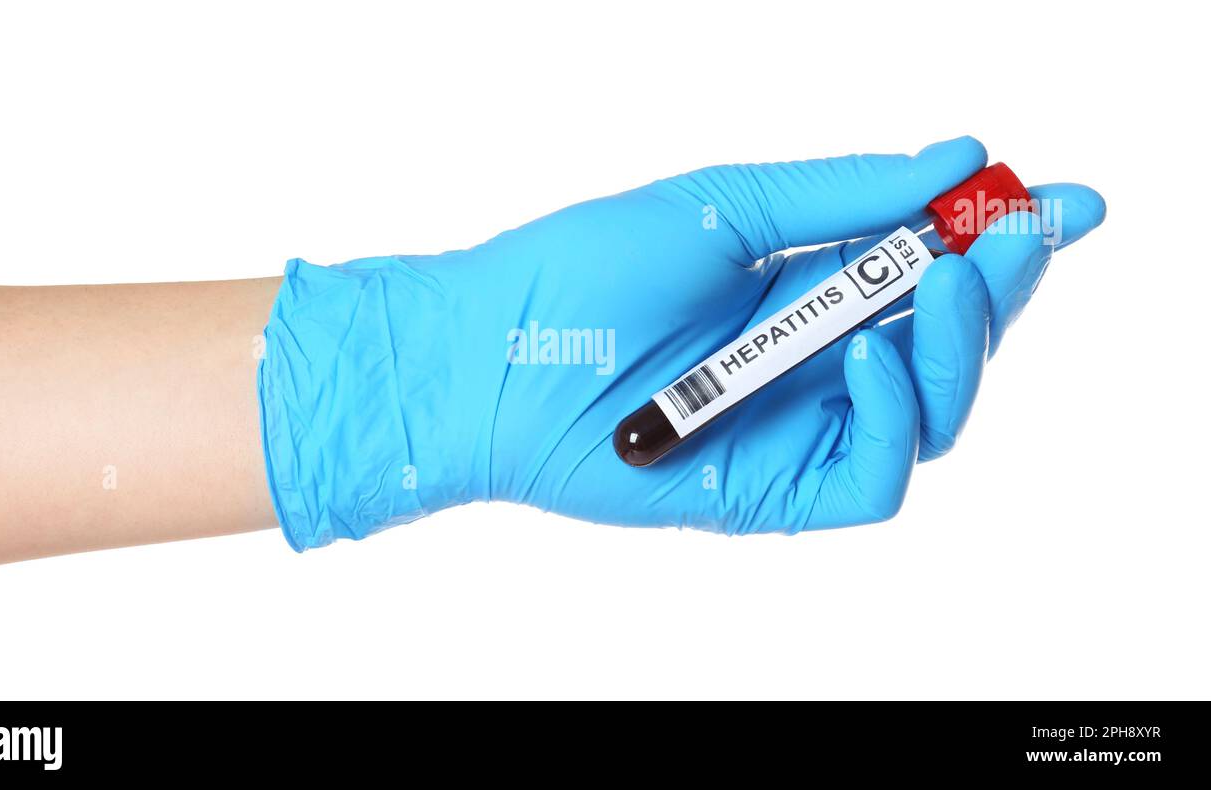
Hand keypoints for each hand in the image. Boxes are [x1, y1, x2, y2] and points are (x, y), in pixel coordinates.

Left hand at [257, 137, 1105, 547]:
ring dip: (958, 344)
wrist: (495, 351)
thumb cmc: (589, 272)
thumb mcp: (732, 206)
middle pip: (951, 343)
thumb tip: (958, 154)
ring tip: (944, 279)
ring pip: (934, 410)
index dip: (1007, 240)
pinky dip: (892, 414)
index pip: (935, 268)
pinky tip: (867, 354)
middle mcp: (815, 361)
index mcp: (808, 288)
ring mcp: (799, 428)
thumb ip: (847, 195)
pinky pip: (878, 473)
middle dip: (1000, 286)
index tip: (1072, 202)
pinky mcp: (777, 490)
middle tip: (1018, 233)